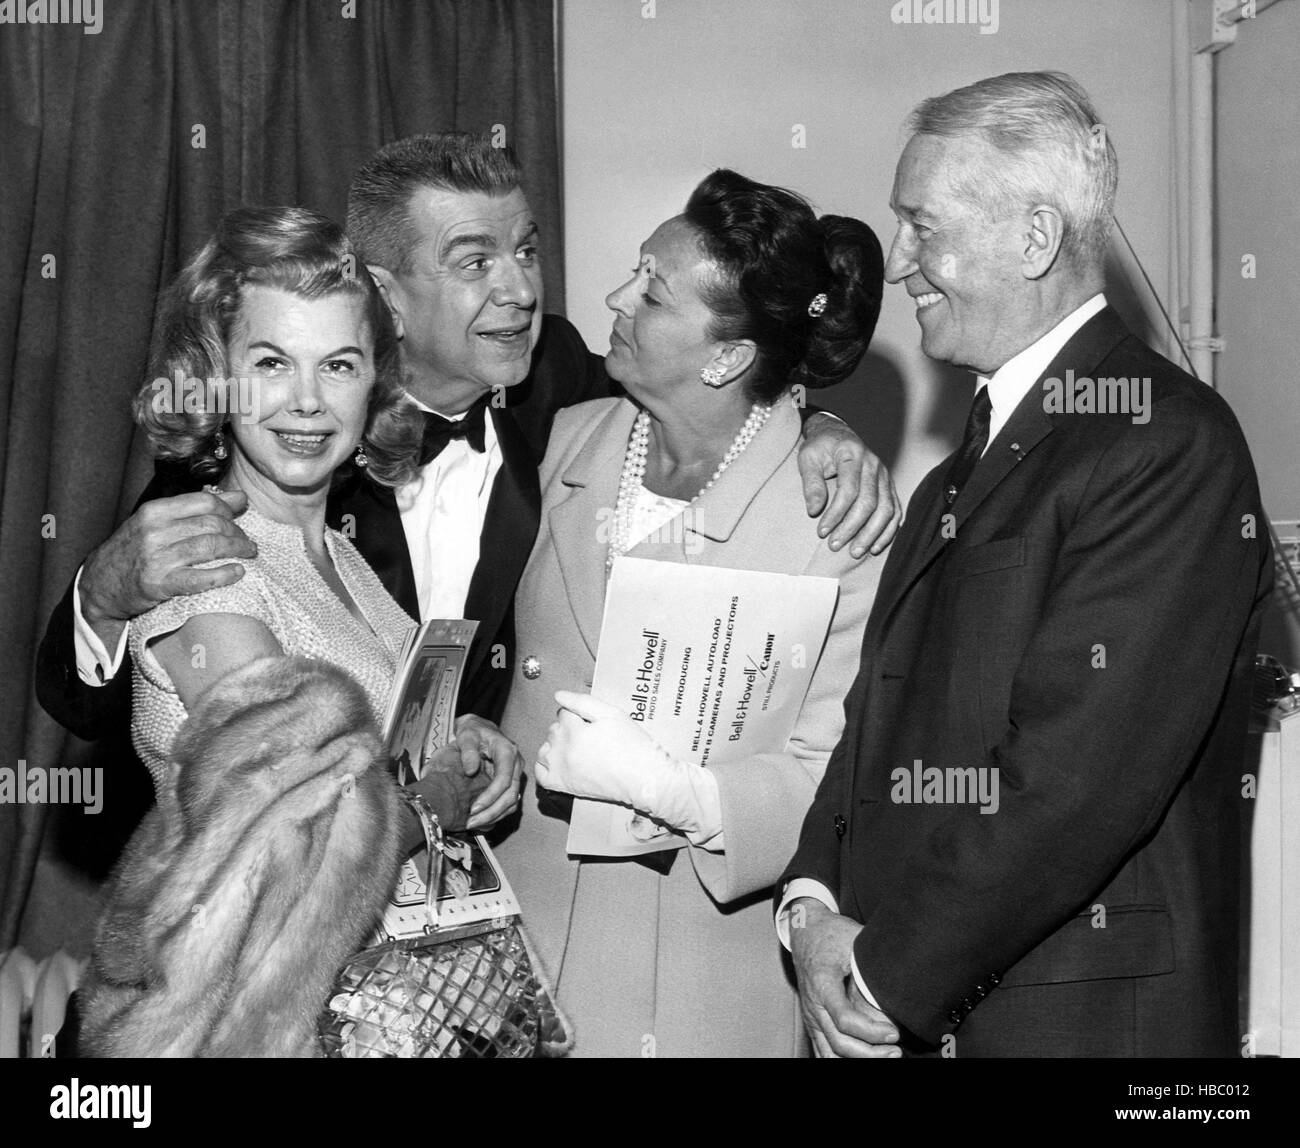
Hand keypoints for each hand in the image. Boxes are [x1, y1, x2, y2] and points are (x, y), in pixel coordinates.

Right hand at [80, 490, 256, 639]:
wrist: (99, 584)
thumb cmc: (134, 550)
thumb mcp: (158, 522)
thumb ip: (196, 508)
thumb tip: (240, 496)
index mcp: (155, 511)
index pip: (205, 502)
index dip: (229, 509)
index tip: (239, 518)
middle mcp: (155, 531)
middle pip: (211, 524)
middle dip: (237, 532)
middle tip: (247, 542)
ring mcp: (157, 558)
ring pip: (209, 547)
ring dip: (237, 550)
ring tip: (248, 553)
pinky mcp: (159, 584)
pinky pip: (200, 578)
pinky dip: (224, 574)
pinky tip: (237, 572)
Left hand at [448, 713, 523, 829]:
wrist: (479, 729)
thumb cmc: (473, 731)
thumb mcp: (467, 735)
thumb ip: (468, 751)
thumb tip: (471, 770)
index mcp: (507, 752)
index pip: (504, 780)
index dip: (490, 797)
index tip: (473, 809)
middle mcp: (516, 764)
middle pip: (511, 795)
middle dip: (491, 812)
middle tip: (471, 822)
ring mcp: (516, 774)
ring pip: (512, 802)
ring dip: (494, 816)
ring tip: (474, 824)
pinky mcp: (512, 782)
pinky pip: (509, 802)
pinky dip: (497, 814)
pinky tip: (482, 820)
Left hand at [537, 691, 720, 841]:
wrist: (644, 778)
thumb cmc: (633, 745)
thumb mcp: (612, 714)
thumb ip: (582, 701)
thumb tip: (558, 695)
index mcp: (574, 731)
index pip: (563, 712)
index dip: (578, 714)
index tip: (593, 722)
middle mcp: (563, 751)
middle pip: (554, 730)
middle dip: (568, 728)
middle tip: (591, 735)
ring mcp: (561, 770)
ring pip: (545, 749)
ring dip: (556, 745)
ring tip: (577, 748)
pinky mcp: (563, 786)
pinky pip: (541, 774)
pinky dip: (546, 766)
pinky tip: (560, 762)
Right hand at [789, 898, 900, 1057]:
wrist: (806, 931)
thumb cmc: (832, 933)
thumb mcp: (855, 939)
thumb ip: (875, 960)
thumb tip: (906, 972)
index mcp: (822, 982)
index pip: (844, 1019)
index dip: (872, 1032)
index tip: (895, 1032)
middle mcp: (813, 1004)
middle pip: (839, 1042)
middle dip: (871, 1053)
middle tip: (896, 1050)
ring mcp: (811, 1016)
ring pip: (830, 1052)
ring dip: (858, 1059)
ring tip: (884, 1056)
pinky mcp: (813, 1022)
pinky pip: (823, 1050)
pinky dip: (843, 1058)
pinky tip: (865, 1057)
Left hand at [796, 413, 901, 557]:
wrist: (837, 435)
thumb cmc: (821, 447)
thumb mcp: (808, 458)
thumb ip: (811, 483)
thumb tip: (814, 511)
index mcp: (852, 454)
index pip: (849, 489)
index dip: (836, 514)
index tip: (821, 532)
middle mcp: (873, 465)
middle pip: (869, 502)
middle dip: (852, 528)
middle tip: (834, 545)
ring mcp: (884, 476)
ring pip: (886, 509)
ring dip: (871, 534)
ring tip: (855, 551)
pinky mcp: (889, 486)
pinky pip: (895, 511)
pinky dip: (887, 531)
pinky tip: (875, 547)